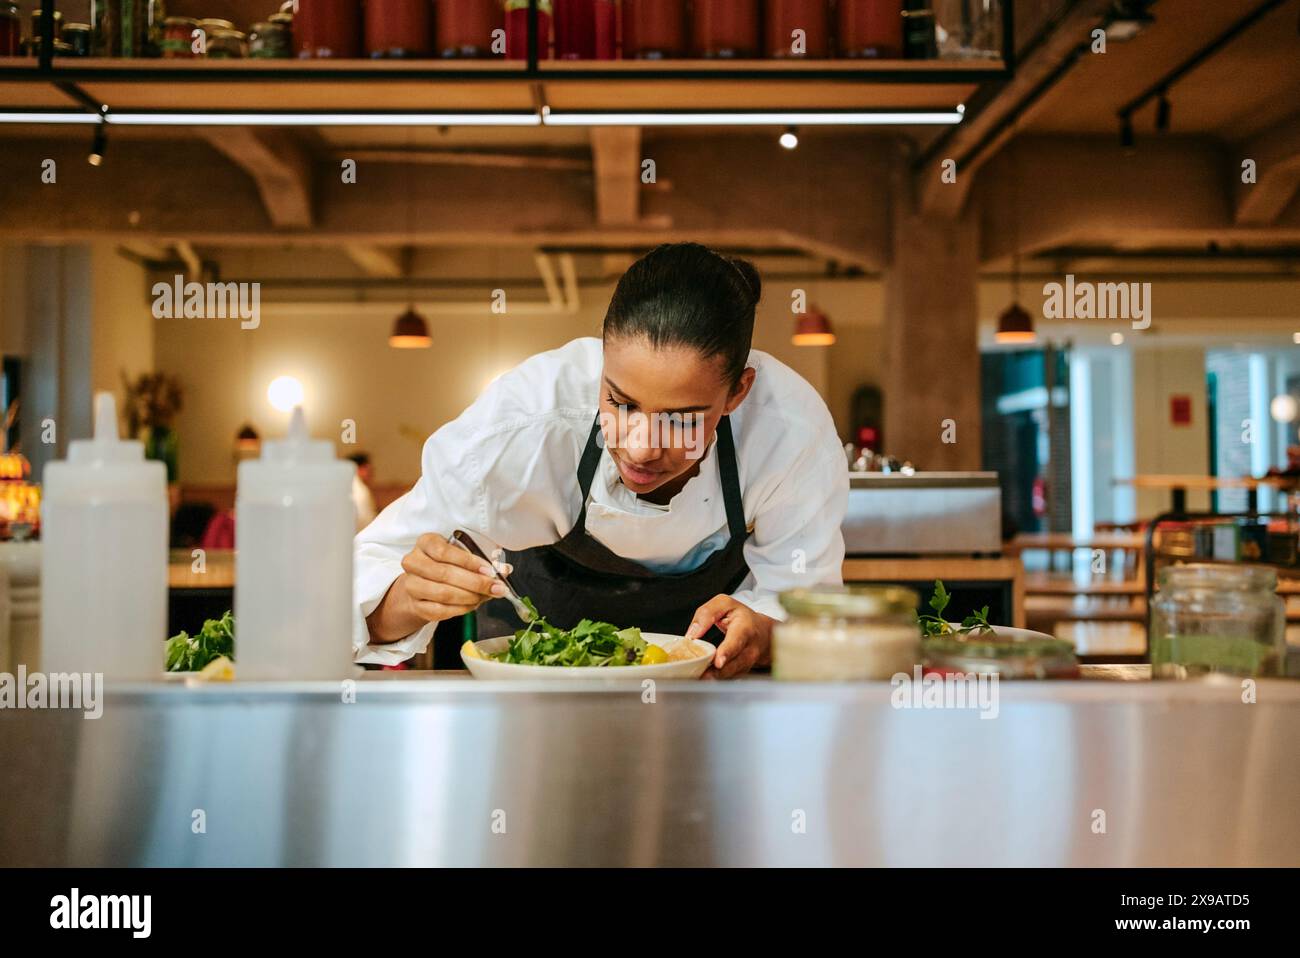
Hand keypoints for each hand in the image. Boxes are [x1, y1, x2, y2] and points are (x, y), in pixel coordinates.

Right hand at [366, 533, 506, 641]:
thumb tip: (504, 569)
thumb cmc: (448, 565)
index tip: (490, 571)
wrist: (424, 584)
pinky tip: (472, 604)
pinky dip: (461, 609)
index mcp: (426, 542)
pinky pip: (440, 611)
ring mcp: (411, 585)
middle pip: (444, 574)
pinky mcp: (416, 605)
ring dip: (470, 597)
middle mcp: (413, 562)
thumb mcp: (464, 555)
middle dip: (475, 583)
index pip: (445, 551)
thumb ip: (484, 561)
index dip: (469, 562)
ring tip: (485, 596)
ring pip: (443, 594)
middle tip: (496, 588)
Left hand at [684, 595, 774, 678]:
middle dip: (719, 672)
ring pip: (732, 674)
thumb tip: (692, 633)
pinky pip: (728, 677)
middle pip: (735, 664)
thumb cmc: (742, 617)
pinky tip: (705, 677)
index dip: (728, 652)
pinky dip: (716, 678)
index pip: (737, 641)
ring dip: (715, 677)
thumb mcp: (725, 604)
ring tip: (700, 677)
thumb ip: (707, 613)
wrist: (764, 633)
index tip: (718, 661)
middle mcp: (750, 648)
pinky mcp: (742, 671)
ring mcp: (748, 663)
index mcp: (745, 628)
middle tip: (704, 675)